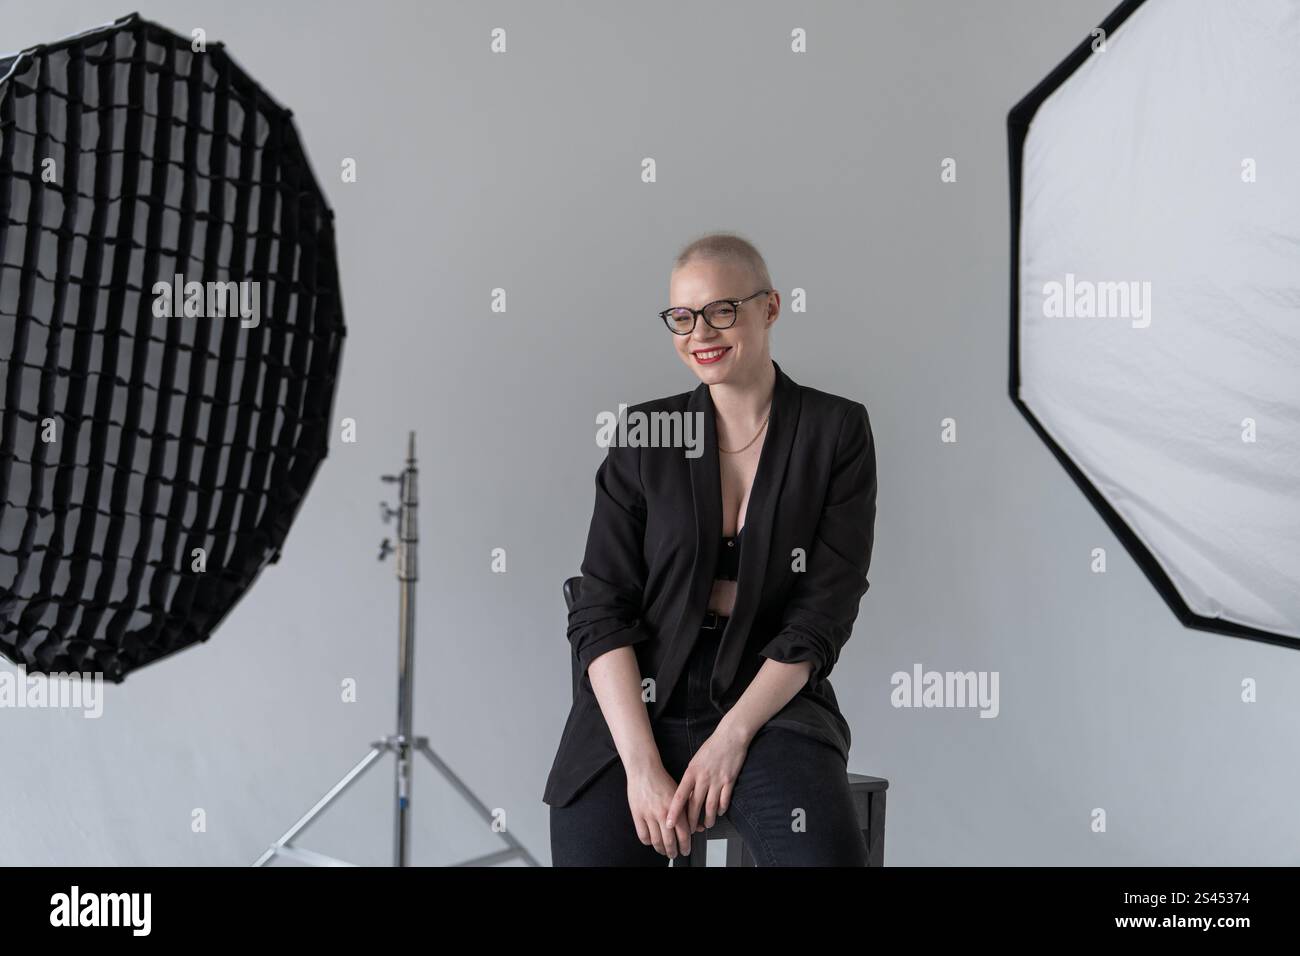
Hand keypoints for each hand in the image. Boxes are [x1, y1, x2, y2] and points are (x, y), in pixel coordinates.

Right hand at [626, 761, 694, 858]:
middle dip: (674, 851)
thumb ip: (689, 811)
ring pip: (656, 840)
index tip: (685, 850)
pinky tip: (651, 841)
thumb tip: (699, 827)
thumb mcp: (680, 794)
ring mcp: (649, 814)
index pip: (683, 833)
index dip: (685, 845)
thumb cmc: (662, 780)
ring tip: (664, 851)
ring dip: (661, 849)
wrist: (644, 769)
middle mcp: (663, 813)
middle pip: (670, 841)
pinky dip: (648, 842)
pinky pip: (643, 835)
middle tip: (675, 854)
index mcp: (676, 808)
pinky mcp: (637, 814)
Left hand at [665, 720, 750, 834]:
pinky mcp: (729, 781)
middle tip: (690, 831)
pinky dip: (721, 809)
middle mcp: (703, 778)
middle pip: (695, 805)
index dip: (674, 812)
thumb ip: (691, 778)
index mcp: (691, 772)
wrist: (730, 736)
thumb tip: (686, 794)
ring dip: (709, 819)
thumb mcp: (695, 761)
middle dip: (692, 821)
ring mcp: (717, 780)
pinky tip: (720, 812)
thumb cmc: (711, 747)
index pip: (679, 796)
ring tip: (707, 825)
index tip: (668, 823)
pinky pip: (724, 800)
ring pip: (711, 806)